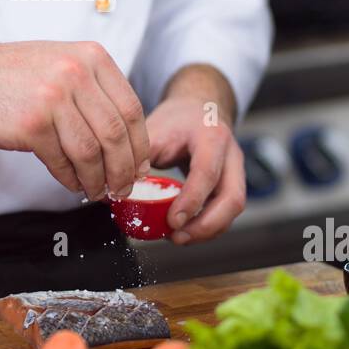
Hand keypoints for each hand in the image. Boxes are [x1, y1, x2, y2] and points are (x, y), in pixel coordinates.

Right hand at [0, 36, 150, 201]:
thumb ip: (96, 92)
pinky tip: (72, 183)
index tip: (140, 166)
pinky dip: (70, 178)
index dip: (139, 145)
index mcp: (92, 57)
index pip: (131, 109)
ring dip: (98, 180)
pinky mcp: (32, 124)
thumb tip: (129, 143)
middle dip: (124, 169)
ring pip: (91, 152)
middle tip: (123, 188)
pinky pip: (62, 161)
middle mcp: (77, 73)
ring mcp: (53, 98)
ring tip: (97, 191)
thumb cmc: (15, 74)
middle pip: (115, 134)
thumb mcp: (64, 63)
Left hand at [145, 78, 245, 244]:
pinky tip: (185, 230)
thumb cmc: (177, 121)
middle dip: (206, 225)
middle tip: (178, 237)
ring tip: (178, 237)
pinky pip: (226, 212)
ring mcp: (236, 171)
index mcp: (211, 137)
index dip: (191, 200)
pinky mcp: (232, 185)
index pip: (206, 172)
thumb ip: (137, 159)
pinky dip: (207, 226)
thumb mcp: (155, 131)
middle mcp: (231, 155)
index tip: (172, 220)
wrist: (198, 110)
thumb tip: (113, 191)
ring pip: (233, 209)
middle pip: (233, 198)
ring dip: (207, 230)